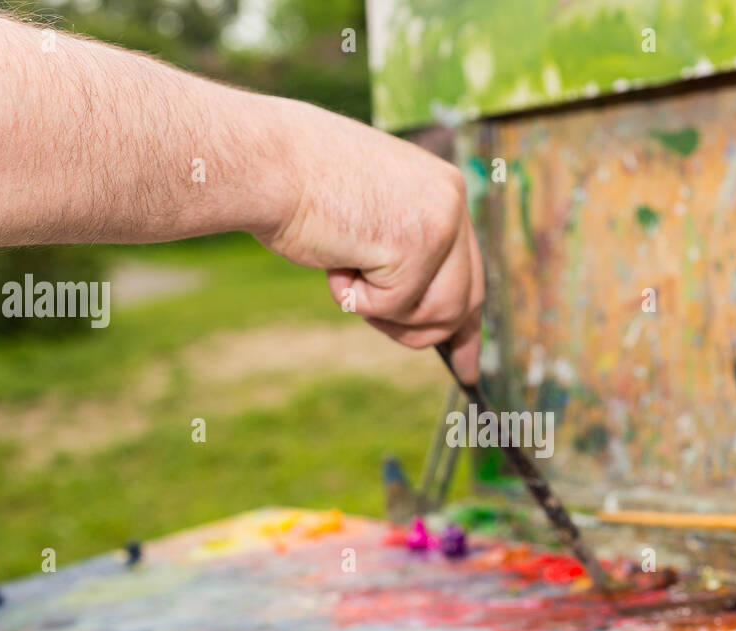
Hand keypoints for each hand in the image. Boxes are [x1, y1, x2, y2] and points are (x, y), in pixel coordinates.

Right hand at [260, 100, 482, 382]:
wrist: (264, 162)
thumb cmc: (298, 186)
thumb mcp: (370, 216)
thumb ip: (403, 247)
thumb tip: (421, 302)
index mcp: (443, 188)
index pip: (472, 269)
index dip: (466, 323)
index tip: (465, 363)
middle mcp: (451, 201)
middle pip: (463, 300)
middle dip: (427, 332)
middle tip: (391, 335)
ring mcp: (438, 223)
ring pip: (436, 313)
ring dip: (384, 312)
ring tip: (346, 271)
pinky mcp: (415, 246)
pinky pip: (394, 306)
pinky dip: (355, 299)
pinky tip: (335, 259)